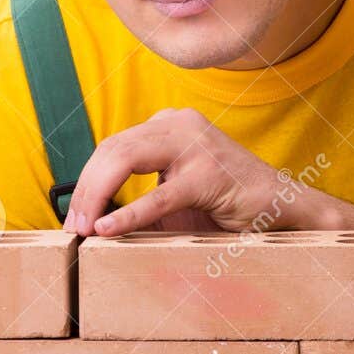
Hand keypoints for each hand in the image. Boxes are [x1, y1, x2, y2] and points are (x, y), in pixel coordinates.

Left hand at [61, 108, 319, 236]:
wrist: (282, 208)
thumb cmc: (225, 207)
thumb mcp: (173, 198)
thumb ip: (136, 203)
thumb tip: (89, 226)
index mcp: (169, 124)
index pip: (113, 146)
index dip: (86, 181)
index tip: (72, 218)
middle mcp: (180, 123)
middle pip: (112, 149)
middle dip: (85, 189)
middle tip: (70, 228)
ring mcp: (195, 144)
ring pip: (125, 160)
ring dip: (97, 197)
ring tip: (83, 230)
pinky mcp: (208, 174)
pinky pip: (158, 196)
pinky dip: (129, 213)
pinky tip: (107, 229)